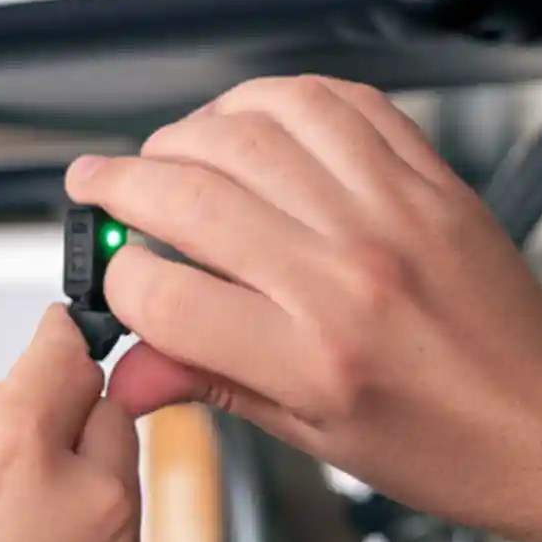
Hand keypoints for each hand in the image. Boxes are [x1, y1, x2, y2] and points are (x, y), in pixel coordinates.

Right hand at [0, 306, 164, 541]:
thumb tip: (7, 410)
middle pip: (107, 411)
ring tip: (26, 540)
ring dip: (88, 491)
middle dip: (75, 419)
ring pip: (121, 483)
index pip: (63, 354)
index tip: (61, 332)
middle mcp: (84, 496)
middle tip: (33, 447)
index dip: (57, 341)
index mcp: (13, 455)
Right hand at [65, 75, 541, 541]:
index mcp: (310, 355)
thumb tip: (130, 371)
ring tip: (167, 154)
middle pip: (188, 195)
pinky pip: (332, 101)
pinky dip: (271, 98)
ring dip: (184, 133)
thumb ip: (207, 384)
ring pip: (248, 130)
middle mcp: (345, 272)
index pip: (161, 293)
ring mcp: (388, 212)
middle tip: (98, 186)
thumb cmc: (443, 443)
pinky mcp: (423, 177)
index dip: (118, 280)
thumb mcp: (308, 435)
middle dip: (118, 184)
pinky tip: (249, 121)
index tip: (118, 279)